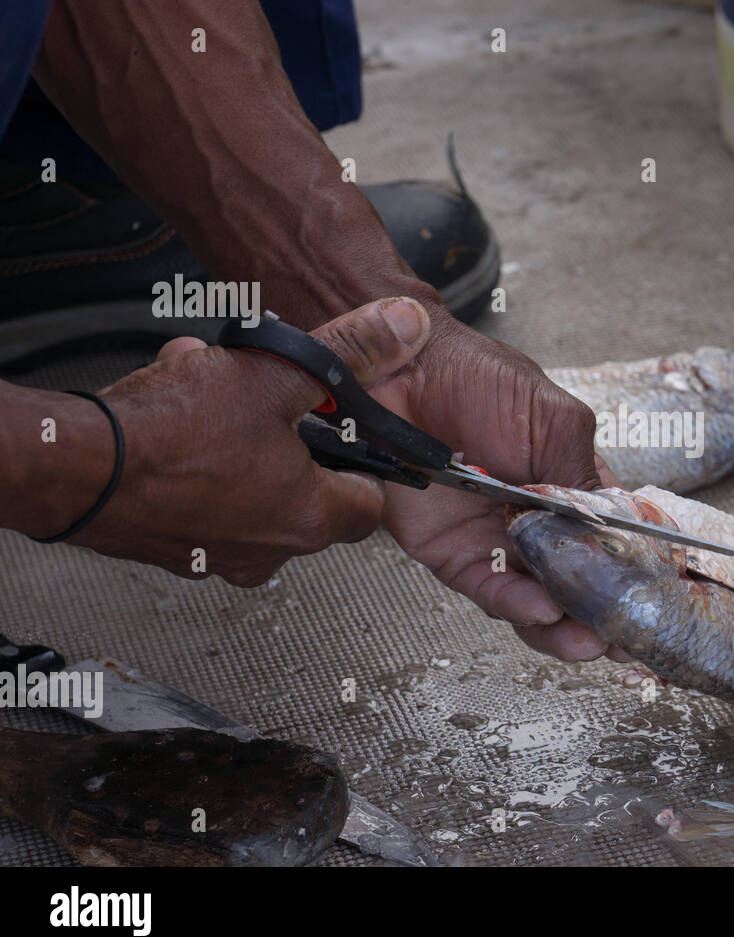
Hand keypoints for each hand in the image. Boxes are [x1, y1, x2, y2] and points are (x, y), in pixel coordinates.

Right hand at [74, 297, 432, 585]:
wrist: (75, 466)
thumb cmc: (170, 435)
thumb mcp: (274, 374)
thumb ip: (347, 352)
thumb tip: (402, 327)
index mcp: (309, 520)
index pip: (369, 502)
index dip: (361, 460)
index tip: (345, 429)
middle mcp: (268, 551)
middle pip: (307, 489)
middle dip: (289, 434)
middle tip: (266, 399)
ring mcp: (217, 555)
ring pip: (250, 485)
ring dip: (238, 435)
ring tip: (211, 392)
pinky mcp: (173, 546)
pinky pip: (203, 494)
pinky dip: (198, 455)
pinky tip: (175, 413)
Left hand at [362, 308, 623, 660]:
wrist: (401, 372)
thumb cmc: (479, 377)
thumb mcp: (553, 418)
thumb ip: (581, 474)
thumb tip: (612, 529)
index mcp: (571, 488)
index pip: (612, 542)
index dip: (635, 577)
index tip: (657, 605)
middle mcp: (537, 523)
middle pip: (577, 584)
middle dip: (602, 616)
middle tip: (624, 639)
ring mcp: (495, 542)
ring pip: (536, 598)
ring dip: (563, 624)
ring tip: (586, 638)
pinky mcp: (452, 554)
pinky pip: (487, 589)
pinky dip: (515, 603)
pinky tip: (541, 609)